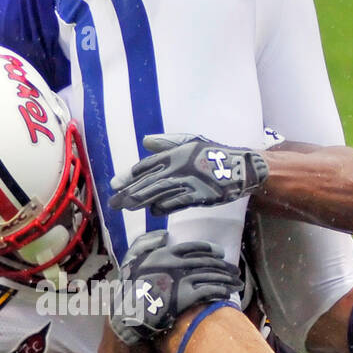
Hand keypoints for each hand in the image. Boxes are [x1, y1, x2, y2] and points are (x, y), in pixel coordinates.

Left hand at [108, 133, 268, 214]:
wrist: (239, 167)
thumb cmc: (212, 154)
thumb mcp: (190, 141)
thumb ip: (167, 142)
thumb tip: (146, 141)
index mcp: (175, 153)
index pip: (147, 165)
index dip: (130, 176)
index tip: (115, 184)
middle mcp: (179, 167)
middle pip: (148, 182)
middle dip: (129, 192)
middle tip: (113, 202)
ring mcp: (188, 182)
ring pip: (159, 193)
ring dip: (141, 201)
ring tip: (126, 206)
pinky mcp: (199, 196)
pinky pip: (177, 203)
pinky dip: (164, 207)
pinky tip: (153, 210)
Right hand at [109, 230, 242, 344]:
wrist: (129, 310)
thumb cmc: (129, 286)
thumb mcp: (132, 258)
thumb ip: (147, 243)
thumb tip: (165, 235)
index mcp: (165, 253)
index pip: (194, 247)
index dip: (210, 250)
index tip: (221, 254)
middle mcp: (177, 263)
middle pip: (208, 261)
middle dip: (224, 266)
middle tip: (235, 271)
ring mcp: (183, 279)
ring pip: (212, 275)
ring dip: (228, 279)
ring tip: (237, 284)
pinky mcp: (187, 296)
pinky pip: (210, 290)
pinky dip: (221, 291)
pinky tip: (228, 294)